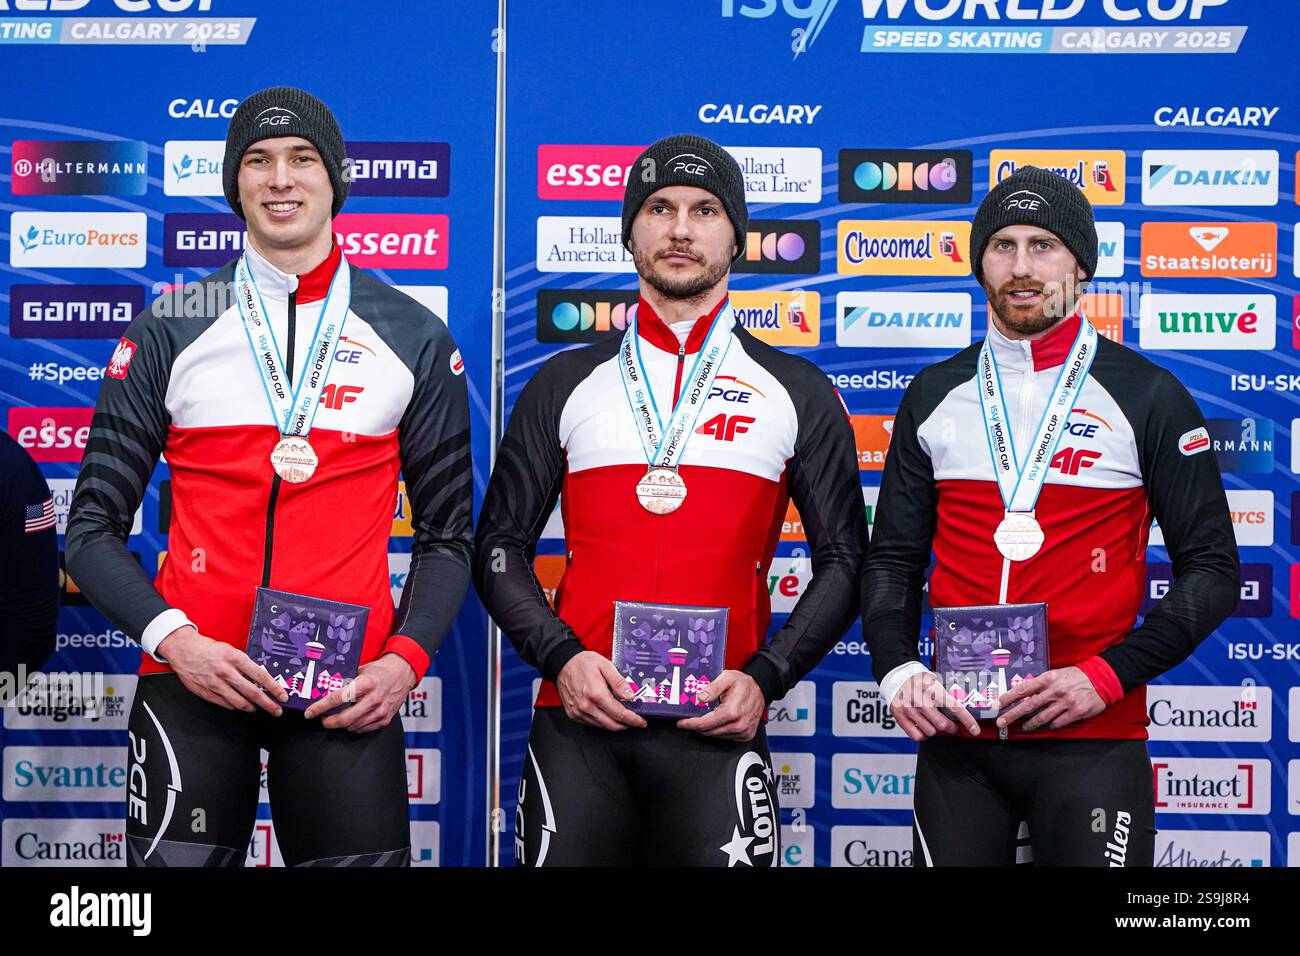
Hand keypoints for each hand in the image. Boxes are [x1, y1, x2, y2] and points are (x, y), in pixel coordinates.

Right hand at [159, 624, 288, 715]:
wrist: (183, 650)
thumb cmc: (209, 649)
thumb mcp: (230, 650)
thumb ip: (244, 664)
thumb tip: (261, 678)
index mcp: (235, 658)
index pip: (260, 676)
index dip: (273, 688)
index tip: (282, 696)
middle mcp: (226, 672)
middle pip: (252, 692)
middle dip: (268, 704)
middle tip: (277, 710)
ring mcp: (216, 684)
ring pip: (239, 702)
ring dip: (252, 707)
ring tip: (258, 708)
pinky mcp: (206, 693)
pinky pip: (226, 704)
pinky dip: (236, 706)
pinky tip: (241, 705)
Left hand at [304, 653, 417, 731]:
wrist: (403, 673)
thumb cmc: (380, 671)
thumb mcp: (361, 670)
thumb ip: (345, 680)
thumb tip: (323, 689)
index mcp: (366, 684)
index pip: (337, 698)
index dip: (320, 707)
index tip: (309, 712)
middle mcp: (374, 699)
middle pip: (344, 719)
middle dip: (328, 722)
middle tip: (321, 719)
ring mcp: (380, 711)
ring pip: (352, 726)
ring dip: (340, 725)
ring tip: (335, 718)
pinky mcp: (385, 719)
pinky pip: (363, 729)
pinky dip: (353, 726)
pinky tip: (350, 720)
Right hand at [556, 651, 646, 731]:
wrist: (562, 664)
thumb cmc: (583, 663)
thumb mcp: (605, 665)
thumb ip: (619, 682)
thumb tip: (631, 696)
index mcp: (596, 694)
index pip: (619, 714)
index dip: (633, 720)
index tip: (641, 721)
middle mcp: (586, 706)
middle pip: (612, 725)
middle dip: (627, 725)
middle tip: (636, 721)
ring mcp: (578, 712)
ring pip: (603, 727)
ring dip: (616, 725)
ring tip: (624, 717)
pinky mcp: (574, 715)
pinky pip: (593, 724)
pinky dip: (604, 722)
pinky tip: (609, 714)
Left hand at [676, 670, 764, 740]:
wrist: (761, 688)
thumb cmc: (744, 683)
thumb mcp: (727, 677)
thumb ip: (712, 688)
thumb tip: (700, 698)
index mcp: (732, 712)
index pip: (705, 724)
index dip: (690, 724)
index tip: (681, 722)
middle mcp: (738, 725)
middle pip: (708, 732)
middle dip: (696, 726)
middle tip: (688, 719)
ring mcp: (743, 732)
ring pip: (716, 736)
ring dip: (706, 728)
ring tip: (702, 718)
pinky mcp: (746, 735)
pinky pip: (725, 737)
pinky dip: (717, 731)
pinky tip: (715, 721)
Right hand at [890, 671, 980, 742]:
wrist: (897, 676)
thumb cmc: (920, 680)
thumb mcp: (935, 680)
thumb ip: (948, 694)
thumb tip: (967, 709)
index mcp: (931, 687)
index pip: (954, 707)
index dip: (967, 721)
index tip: (975, 730)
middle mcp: (919, 699)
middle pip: (942, 724)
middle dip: (952, 728)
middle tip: (953, 727)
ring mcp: (908, 709)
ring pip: (930, 732)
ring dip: (936, 730)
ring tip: (935, 723)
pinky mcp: (900, 717)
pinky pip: (917, 736)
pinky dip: (924, 735)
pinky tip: (924, 726)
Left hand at [996, 666, 1104, 731]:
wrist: (1101, 679)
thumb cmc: (1076, 676)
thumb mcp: (1057, 674)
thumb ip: (1042, 684)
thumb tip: (1025, 694)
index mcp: (1048, 679)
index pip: (1023, 688)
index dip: (1008, 697)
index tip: (998, 704)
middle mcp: (1055, 690)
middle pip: (1028, 705)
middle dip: (1012, 715)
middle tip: (1001, 722)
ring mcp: (1066, 702)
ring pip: (1042, 717)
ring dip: (1030, 724)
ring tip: (1023, 727)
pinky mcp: (1076, 712)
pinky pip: (1057, 723)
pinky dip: (1049, 726)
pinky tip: (1044, 726)